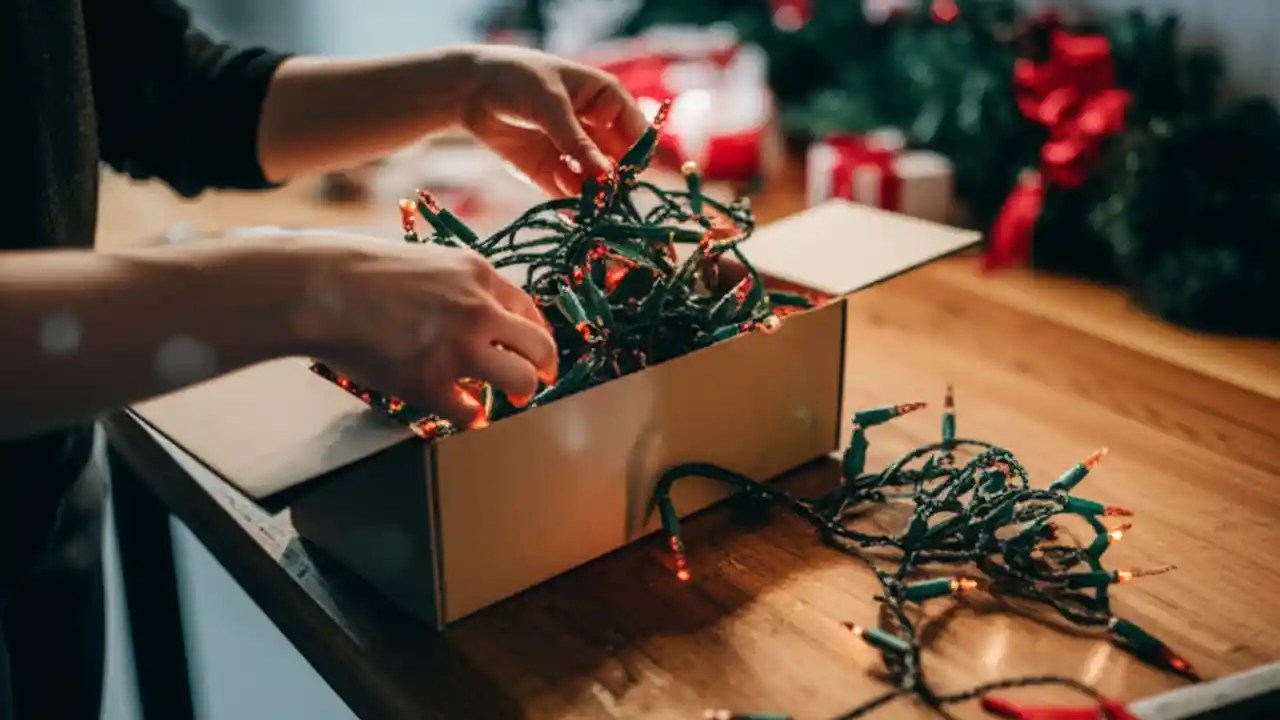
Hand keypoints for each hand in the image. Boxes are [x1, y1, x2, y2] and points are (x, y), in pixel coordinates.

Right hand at [294, 234, 556, 426]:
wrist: (321, 287)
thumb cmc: (365, 274)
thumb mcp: (431, 262)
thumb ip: (464, 288)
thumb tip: (489, 317)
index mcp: (478, 275)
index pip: (530, 311)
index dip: (535, 336)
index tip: (535, 351)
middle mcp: (478, 309)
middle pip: (539, 347)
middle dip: (542, 368)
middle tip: (533, 382)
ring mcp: (457, 346)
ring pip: (520, 380)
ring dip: (519, 393)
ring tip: (509, 399)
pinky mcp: (431, 380)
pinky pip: (471, 413)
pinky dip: (473, 417)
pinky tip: (467, 414)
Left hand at [457, 46, 648, 196]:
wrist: (470, 89)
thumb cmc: (516, 80)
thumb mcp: (549, 106)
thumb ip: (577, 142)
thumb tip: (606, 175)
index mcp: (606, 100)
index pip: (636, 131)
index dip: (637, 154)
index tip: (629, 175)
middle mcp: (595, 129)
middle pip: (617, 162)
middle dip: (613, 182)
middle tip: (606, 198)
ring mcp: (574, 152)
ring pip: (594, 181)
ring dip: (592, 196)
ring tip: (585, 206)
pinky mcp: (550, 171)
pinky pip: (568, 192)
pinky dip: (570, 203)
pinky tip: (571, 213)